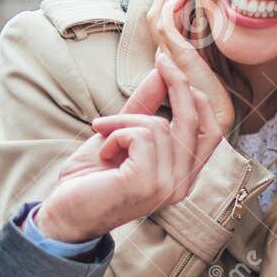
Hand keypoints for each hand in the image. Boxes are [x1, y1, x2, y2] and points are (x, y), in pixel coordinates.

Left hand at [35, 51, 220, 243]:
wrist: (65, 214)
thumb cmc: (92, 178)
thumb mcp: (121, 134)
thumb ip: (145, 107)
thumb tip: (163, 72)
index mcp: (183, 176)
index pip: (211, 130)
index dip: (196, 95)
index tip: (171, 66)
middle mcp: (183, 184)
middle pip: (197, 121)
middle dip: (179, 84)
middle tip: (161, 62)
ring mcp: (169, 186)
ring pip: (160, 126)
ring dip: (124, 122)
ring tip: (103, 134)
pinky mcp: (149, 183)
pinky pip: (141, 135)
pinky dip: (116, 134)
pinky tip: (103, 152)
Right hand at [146, 0, 235, 134]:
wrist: (217, 117)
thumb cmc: (218, 94)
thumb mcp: (211, 60)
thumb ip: (204, 43)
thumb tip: (207, 18)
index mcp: (171, 55)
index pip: (163, 18)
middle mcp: (164, 54)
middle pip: (156, 13)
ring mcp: (167, 56)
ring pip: (157, 16)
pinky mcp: (175, 58)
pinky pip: (164, 25)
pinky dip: (171, 6)